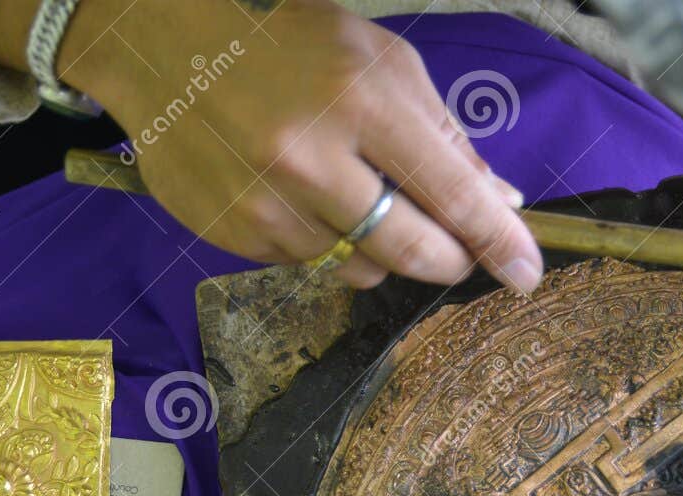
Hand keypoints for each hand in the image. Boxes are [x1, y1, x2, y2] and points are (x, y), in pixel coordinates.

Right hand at [0, 0, 541, 291]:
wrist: (155, 36)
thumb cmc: (284, 37)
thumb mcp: (379, 60)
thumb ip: (443, 137)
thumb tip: (499, 203)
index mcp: (360, 98)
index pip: (453, 195)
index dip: (500, 243)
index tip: (527, 272)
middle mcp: (309, 158)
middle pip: (411, 251)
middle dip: (450, 260)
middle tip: (459, 252)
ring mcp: (263, 202)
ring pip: (359, 266)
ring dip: (377, 247)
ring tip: (350, 190)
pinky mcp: (229, 232)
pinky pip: (305, 264)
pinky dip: (323, 241)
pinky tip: (297, 192)